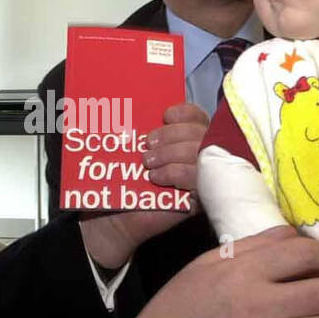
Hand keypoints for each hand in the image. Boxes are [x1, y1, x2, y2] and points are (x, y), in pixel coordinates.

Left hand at [80, 102, 209, 267]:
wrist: (115, 216)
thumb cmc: (123, 180)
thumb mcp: (131, 147)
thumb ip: (142, 128)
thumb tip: (136, 101)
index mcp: (186, 140)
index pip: (199, 117)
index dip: (186, 113)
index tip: (165, 115)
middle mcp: (199, 156)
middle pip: (202, 133)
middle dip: (173, 134)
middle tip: (147, 144)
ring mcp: (203, 177)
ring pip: (202, 153)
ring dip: (171, 153)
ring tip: (147, 163)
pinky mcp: (201, 199)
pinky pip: (199, 178)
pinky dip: (176, 173)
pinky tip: (155, 178)